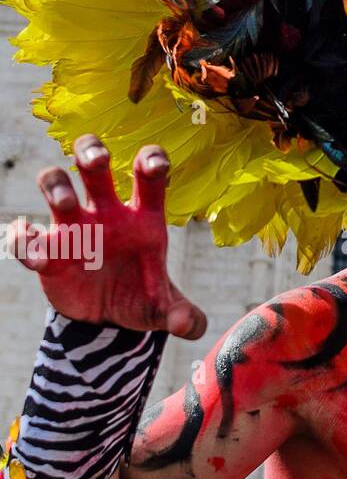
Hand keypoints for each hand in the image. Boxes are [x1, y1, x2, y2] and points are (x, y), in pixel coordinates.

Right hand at [3, 134, 206, 338]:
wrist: (108, 322)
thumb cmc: (141, 297)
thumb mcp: (164, 309)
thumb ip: (182, 316)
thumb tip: (188, 326)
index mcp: (143, 217)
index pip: (149, 175)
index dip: (151, 160)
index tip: (151, 165)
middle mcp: (106, 213)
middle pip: (93, 163)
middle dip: (91, 152)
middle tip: (94, 160)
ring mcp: (74, 228)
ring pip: (54, 184)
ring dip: (55, 187)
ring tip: (65, 205)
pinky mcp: (48, 252)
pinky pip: (26, 237)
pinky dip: (26, 241)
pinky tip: (41, 258)